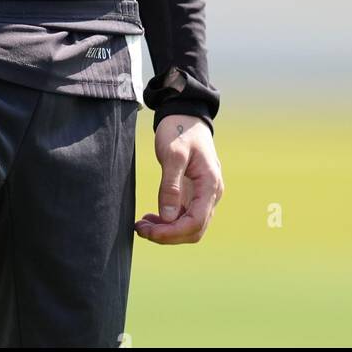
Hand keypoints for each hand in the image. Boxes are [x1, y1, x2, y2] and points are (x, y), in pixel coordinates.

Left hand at [135, 114, 223, 243]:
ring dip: (167, 230)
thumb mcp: (173, 154)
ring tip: (142, 225)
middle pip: (193, 230)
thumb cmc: (179, 130)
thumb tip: (168, 217)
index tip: (150, 232)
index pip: (195, 222)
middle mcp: (211, 194)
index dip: (172, 233)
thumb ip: (171, 185)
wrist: (185, 115)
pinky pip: (184, 215)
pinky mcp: (194, 193)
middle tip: (141, 229)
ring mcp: (204, 195)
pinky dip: (168, 221)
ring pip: (189, 226)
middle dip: (167, 235)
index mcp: (210, 185)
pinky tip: (151, 217)